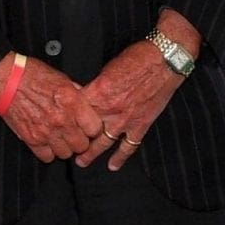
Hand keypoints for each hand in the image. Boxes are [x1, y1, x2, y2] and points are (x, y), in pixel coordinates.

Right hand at [0, 53, 103, 162]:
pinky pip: (47, 157)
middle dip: (80, 140)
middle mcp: (61, 119)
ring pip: (66, 154)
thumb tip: (86, 105)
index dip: (93, 128)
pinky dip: (48, 152)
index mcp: (72, 101)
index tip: (88, 127)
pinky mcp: (31, 138)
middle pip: (82, 145)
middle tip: (74, 133)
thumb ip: (76, 95)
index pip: (95, 129)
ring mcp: (46, 131)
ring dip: (64, 147)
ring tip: (59, 137)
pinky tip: (47, 141)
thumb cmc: (31, 74)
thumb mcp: (62, 78)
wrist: (6, 79)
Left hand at [78, 40, 181, 169]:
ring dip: (92, 154)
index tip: (60, 123)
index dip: (67, 118)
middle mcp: (109, 108)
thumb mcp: (108, 67)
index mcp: (98, 91)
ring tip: (82, 162)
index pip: (76, 109)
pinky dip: (121, 158)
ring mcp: (125, 119)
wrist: (164, 61)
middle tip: (66, 147)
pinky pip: (129, 146)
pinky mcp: (141, 125)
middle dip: (75, 140)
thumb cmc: (136, 58)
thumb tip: (86, 95)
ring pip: (104, 142)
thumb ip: (96, 86)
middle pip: (86, 129)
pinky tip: (113, 166)